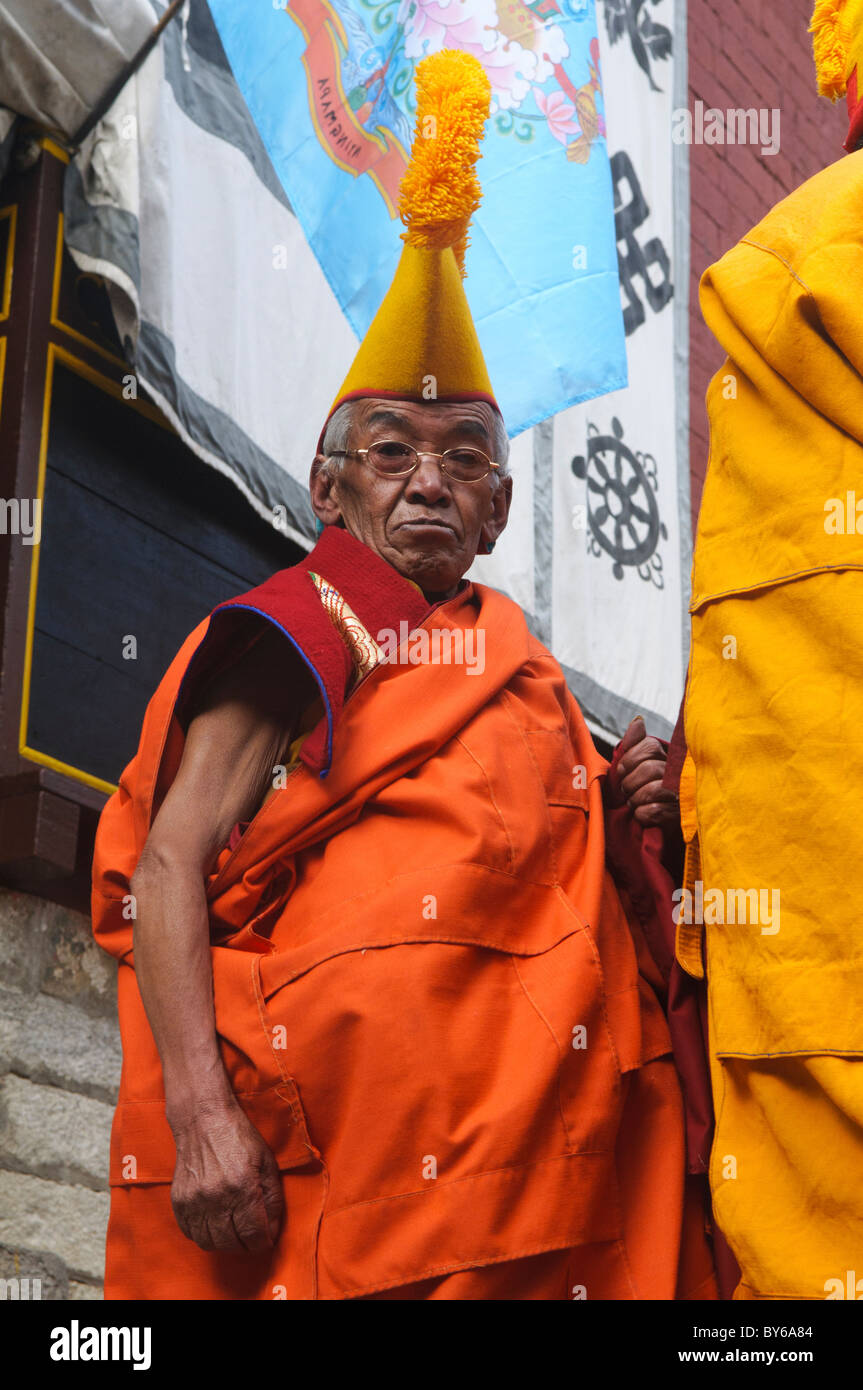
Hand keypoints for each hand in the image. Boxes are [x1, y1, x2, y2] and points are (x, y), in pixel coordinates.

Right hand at [169, 1099, 283, 1253]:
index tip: (266, 1238)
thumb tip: (272, 1229)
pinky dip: (203, 1234)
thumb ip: (273, 1198)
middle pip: (232, 1243)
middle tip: (251, 1235)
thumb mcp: (267, 1162)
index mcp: (243, 1187)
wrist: (203, 1120)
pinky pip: (190, 1233)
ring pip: (209, 1243)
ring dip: (224, 1242)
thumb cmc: (239, 1138)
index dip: (264, 1242)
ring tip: (233, 1230)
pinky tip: (214, 1223)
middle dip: (246, 1244)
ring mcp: (195, 1201)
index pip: (254, 1235)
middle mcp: (217, 1197)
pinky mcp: (179, 1201)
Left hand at [615, 716, 679, 831]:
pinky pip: (653, 811)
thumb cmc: (648, 788)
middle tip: (627, 789)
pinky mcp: (680, 813)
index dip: (630, 759)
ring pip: (652, 790)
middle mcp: (679, 771)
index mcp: (669, 756)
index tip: (622, 770)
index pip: (649, 746)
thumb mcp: (640, 764)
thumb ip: (636, 743)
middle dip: (630, 782)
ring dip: (635, 799)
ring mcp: (682, 792)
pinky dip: (642, 814)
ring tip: (635, 802)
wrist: (667, 817)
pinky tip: (643, 812)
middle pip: (649, 768)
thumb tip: (638, 721)